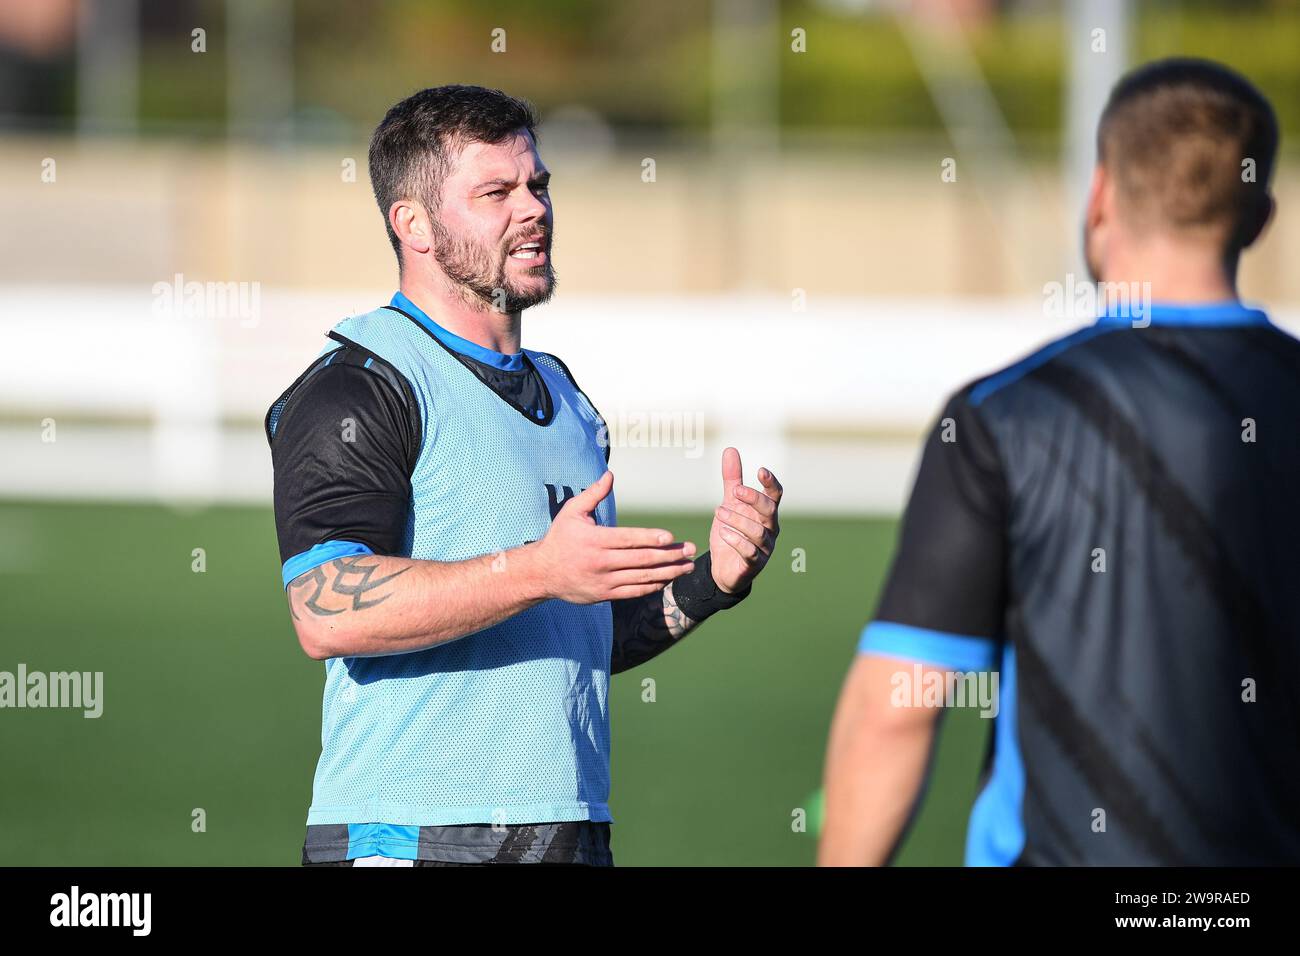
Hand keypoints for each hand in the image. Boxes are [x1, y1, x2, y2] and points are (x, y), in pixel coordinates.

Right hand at [533, 470, 696, 603]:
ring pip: (642, 578)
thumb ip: (593, 494)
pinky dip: (652, 586)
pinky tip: (667, 579)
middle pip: (641, 559)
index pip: (628, 539)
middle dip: (669, 556)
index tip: (671, 537)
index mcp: (595, 540)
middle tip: (690, 550)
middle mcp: (601, 562)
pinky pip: (633, 591)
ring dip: (668, 572)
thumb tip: (610, 475)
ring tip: (687, 566)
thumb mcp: (572, 512)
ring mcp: (604, 581)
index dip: (651, 538)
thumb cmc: (560, 538)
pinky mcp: (605, 594)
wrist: (542, 573)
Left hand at [709, 447, 782, 593]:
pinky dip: (737, 541)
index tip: (760, 470)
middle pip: (769, 510)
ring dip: (738, 520)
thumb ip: (732, 480)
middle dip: (753, 499)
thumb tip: (730, 450)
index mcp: (766, 513)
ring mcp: (764, 547)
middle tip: (734, 492)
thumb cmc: (732, 533)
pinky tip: (723, 533)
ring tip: (718, 512)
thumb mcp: (730, 504)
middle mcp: (770, 529)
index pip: (775, 495)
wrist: (723, 568)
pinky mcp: (754, 563)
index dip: (770, 483)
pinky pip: (750, 552)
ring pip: (758, 531)